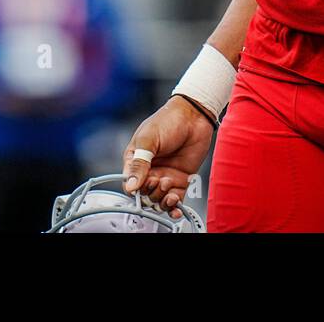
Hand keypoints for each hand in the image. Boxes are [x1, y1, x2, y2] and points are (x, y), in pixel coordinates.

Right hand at [122, 95, 214, 216]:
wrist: (194, 116)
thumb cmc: (168, 121)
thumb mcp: (148, 140)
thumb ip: (140, 163)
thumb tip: (131, 186)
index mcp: (136, 160)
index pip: (129, 184)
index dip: (135, 189)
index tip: (142, 186)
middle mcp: (150, 171)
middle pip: (144, 195)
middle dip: (150, 192)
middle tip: (159, 181)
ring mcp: (165, 176)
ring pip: (158, 200)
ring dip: (162, 199)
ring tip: (168, 185)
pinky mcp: (181, 180)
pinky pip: (175, 200)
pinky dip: (174, 208)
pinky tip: (176, 208)